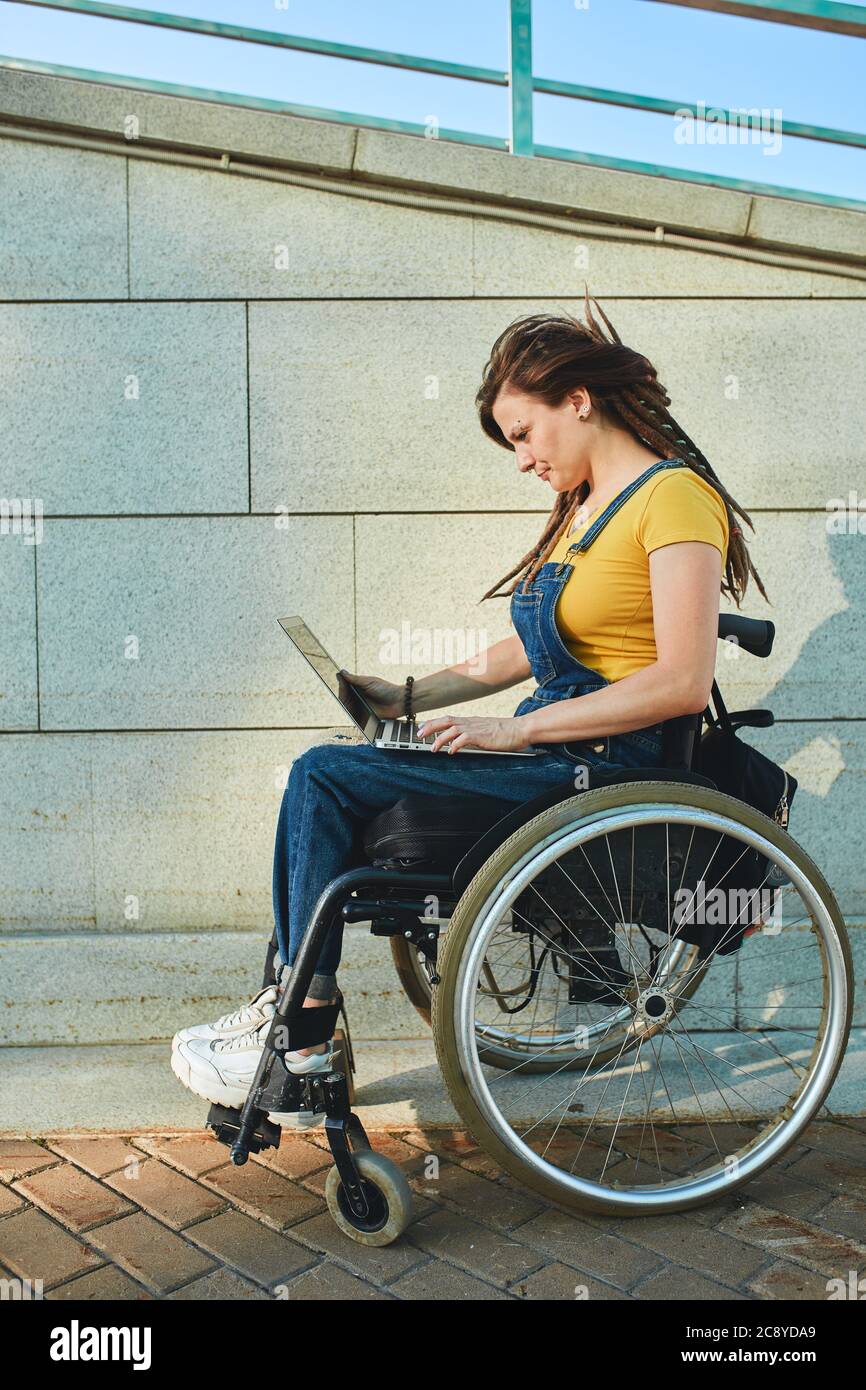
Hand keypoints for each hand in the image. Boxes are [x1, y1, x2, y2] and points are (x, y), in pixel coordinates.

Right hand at [338, 670, 404, 719]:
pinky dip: (350, 712)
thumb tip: (342, 672)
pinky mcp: (364, 717)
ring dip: (345, 703)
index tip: (338, 680)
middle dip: (342, 693)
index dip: (341, 684)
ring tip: (345, 698)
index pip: (346, 686)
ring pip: (347, 706)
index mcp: (360, 688)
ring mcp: (361, 707)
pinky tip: (348, 709)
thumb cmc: (387, 689)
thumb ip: (355, 679)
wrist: (399, 701)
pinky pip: (354, 716)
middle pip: (345, 697)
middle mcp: (359, 697)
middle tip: (342, 690)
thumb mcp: (370, 682)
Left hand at [416, 714, 530, 754]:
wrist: (521, 729)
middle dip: (430, 726)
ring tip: (433, 748)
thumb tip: (461, 742)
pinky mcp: (482, 736)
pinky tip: (450, 751)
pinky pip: (464, 738)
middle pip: (445, 720)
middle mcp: (471, 722)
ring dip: (439, 738)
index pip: (448, 719)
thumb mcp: (486, 732)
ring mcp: (476, 728)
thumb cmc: (506, 733)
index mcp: (471, 721)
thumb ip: (473, 736)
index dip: (434, 722)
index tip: (423, 728)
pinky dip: (455, 744)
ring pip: (452, 729)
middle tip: (419, 734)